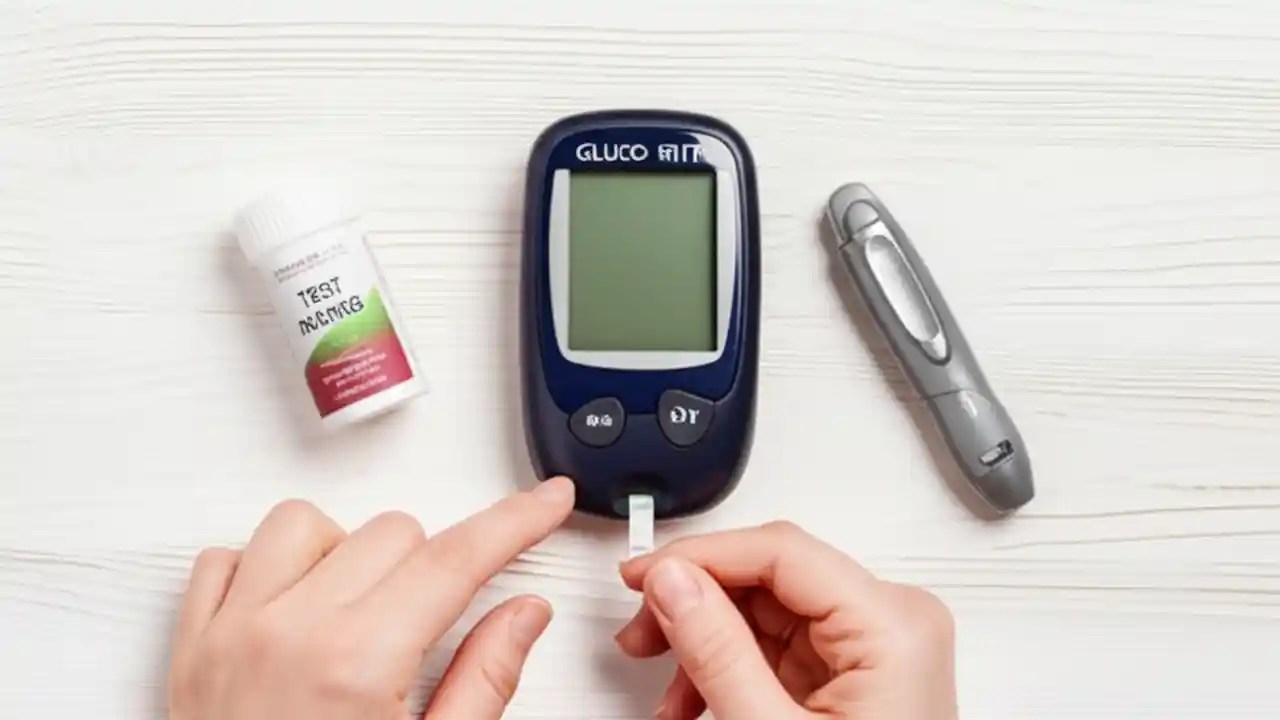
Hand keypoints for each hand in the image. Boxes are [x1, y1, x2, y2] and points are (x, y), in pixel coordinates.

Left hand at [168, 477, 575, 719]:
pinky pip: (226, 557)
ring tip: (358, 611)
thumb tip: (523, 614)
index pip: (457, 559)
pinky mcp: (189, 647)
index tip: (543, 502)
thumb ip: (483, 682)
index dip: (514, 521)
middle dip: (431, 565)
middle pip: (393, 533)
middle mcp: (288, 633)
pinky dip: (264, 568)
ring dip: (345, 554)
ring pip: (306, 524)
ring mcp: (230, 634)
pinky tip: (292, 610)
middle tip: (430, 628)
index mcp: (357, 666)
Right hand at [617, 521, 957, 719]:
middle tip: (641, 634)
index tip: (641, 578)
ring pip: (765, 610)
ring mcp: (874, 647)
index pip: (781, 551)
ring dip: (706, 642)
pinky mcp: (853, 671)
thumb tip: (671, 580)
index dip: (701, 556)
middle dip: (697, 605)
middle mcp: (891, 623)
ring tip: (666, 689)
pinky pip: (777, 645)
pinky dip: (730, 667)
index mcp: (892, 626)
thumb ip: (718, 651)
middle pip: (770, 577)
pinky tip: (695, 702)